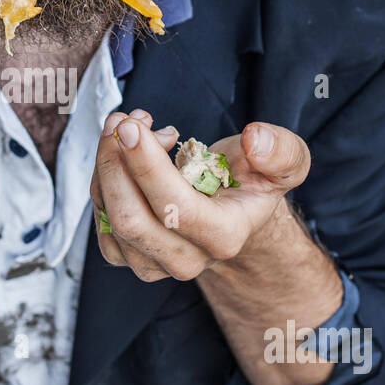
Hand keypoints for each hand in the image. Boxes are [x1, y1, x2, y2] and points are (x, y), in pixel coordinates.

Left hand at [90, 109, 310, 280]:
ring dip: (108, 164)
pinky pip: (100, 220)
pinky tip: (124, 157)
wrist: (231, 212)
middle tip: (123, 120)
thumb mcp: (284, 162)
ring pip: (110, 218)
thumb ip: (281, 151)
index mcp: (224, 237)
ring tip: (129, 128)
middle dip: (116, 161)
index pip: (173, 209)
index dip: (146, 165)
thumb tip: (254, 139)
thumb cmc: (250, 183)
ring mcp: (153, 264)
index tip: (132, 126)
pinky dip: (103, 179)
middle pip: (131, 219)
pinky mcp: (126, 256)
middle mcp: (187, 260)